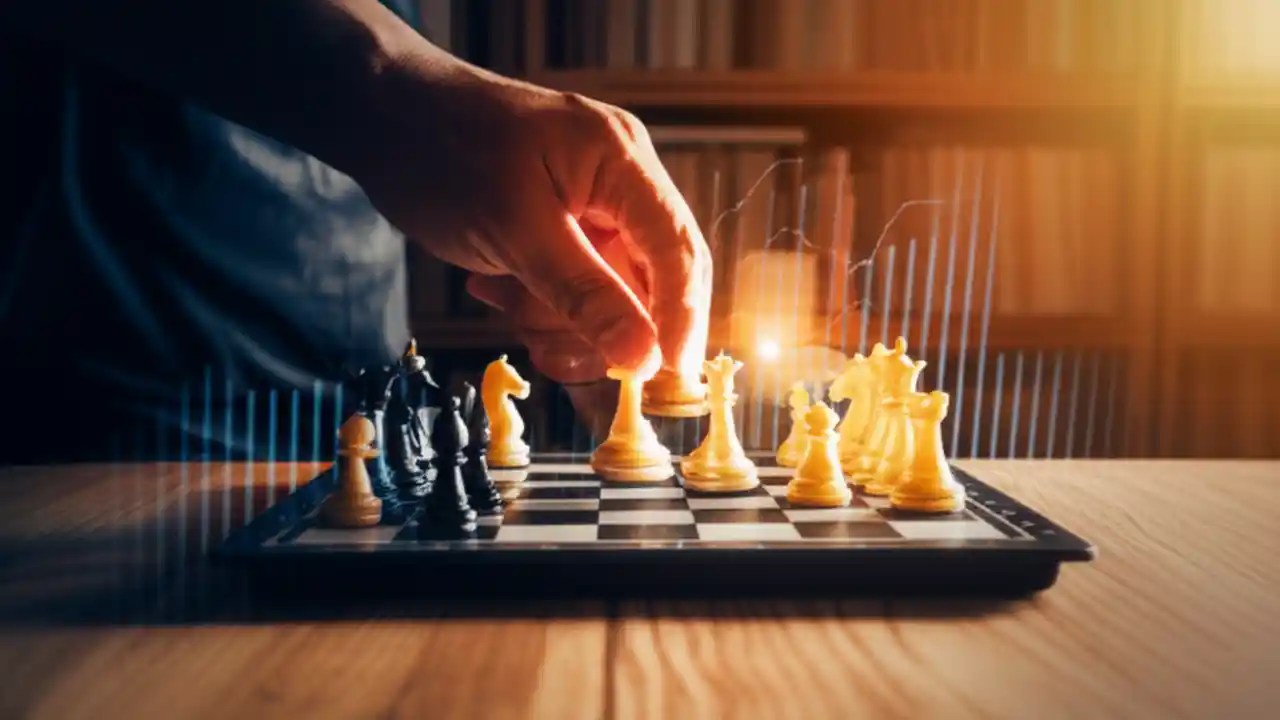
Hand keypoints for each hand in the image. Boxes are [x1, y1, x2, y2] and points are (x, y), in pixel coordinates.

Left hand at [354, 55, 710, 382]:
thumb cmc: (444, 153)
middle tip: (549, 350)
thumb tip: (644, 357)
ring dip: (555, 319)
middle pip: (648, 282)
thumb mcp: (514, 229)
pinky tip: (495, 287)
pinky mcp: (565, 233)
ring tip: (501, 295)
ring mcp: (593, 210)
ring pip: (609, 299)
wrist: (383, 117)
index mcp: (621, 162)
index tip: (666, 380)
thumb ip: (583, 293)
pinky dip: (539, 307)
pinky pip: (575, 291)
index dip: (681, 320)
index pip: (679, 250)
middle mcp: (620, 184)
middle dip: (599, 325)